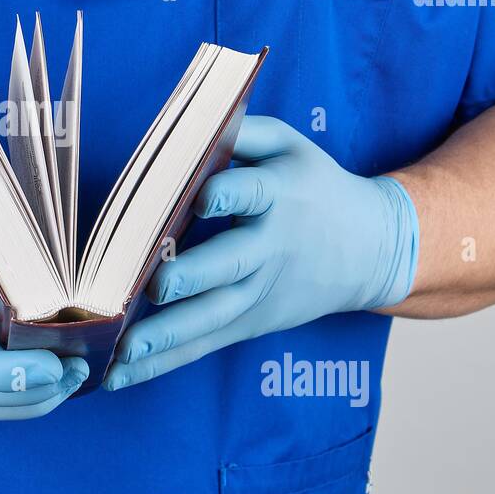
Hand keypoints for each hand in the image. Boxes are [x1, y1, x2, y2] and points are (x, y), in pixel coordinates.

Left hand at [104, 116, 418, 391]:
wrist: (373, 249)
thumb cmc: (315, 187)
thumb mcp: (291, 147)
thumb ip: (244, 132)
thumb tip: (193, 118)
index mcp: (279, 195)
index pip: (252, 193)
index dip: (226, 194)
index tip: (199, 199)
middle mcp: (269, 248)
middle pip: (231, 265)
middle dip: (193, 277)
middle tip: (155, 286)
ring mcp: (260, 292)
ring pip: (213, 316)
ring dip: (166, 336)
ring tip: (123, 352)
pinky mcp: (250, 323)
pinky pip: (204, 344)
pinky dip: (164, 362)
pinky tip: (122, 375)